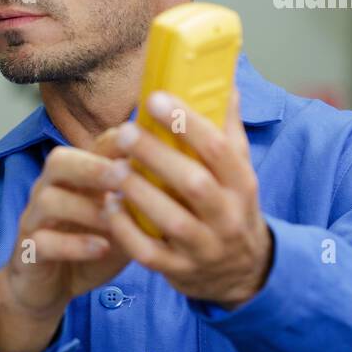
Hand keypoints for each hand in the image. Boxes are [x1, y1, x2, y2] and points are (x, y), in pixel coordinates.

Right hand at [0, 145, 131, 351]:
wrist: (49, 287)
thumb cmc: (92, 244)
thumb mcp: (123, 220)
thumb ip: (144, 200)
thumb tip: (191, 178)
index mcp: (75, 177)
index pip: (90, 146)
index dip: (117, 142)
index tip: (149, 148)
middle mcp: (50, 190)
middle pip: (59, 161)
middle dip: (94, 166)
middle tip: (126, 174)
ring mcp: (35, 220)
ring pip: (48, 199)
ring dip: (86, 206)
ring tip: (116, 216)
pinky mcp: (28, 251)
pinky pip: (43, 242)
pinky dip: (74, 244)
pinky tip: (101, 248)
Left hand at [101, 88, 272, 307]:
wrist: (242, 272)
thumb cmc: (231, 206)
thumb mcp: (238, 170)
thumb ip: (227, 127)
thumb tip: (223, 79)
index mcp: (242, 184)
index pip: (220, 148)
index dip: (188, 123)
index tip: (157, 99)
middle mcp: (227, 216)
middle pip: (193, 183)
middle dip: (156, 155)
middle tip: (124, 132)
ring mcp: (204, 247)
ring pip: (170, 219)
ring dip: (138, 191)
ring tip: (111, 167)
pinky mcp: (180, 270)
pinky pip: (149, 253)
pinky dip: (126, 230)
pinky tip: (108, 206)